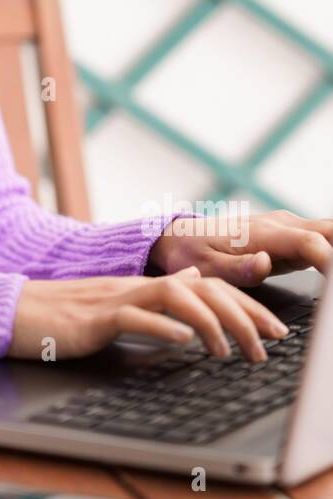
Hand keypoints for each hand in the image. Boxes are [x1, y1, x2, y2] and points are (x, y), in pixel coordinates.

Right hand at [7, 268, 289, 363]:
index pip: (206, 289)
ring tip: (230, 351)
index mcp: (143, 286)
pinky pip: (134, 316)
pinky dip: (162, 327)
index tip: (274, 330)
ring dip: (210, 323)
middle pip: (201, 289)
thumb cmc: (60, 316)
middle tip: (269, 344)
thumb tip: (191, 294)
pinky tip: (184, 341)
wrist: (12, 312)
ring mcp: (114, 299)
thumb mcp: (115, 308)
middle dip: (242, 315)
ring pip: (175, 296)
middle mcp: (135, 286)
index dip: (244, 306)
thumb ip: (153, 300)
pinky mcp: (94, 317)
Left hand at [147, 208, 331, 284]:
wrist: (180, 238)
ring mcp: (285, 227)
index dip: (329, 260)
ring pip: (326, 231)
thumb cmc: (191, 254)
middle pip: (326, 230)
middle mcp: (278, 225)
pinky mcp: (287, 236)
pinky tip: (331, 273)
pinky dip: (329, 252)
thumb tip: (264, 262)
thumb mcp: (206, 268)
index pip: (309, 241)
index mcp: (261, 233)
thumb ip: (237, 268)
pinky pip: (319, 239)